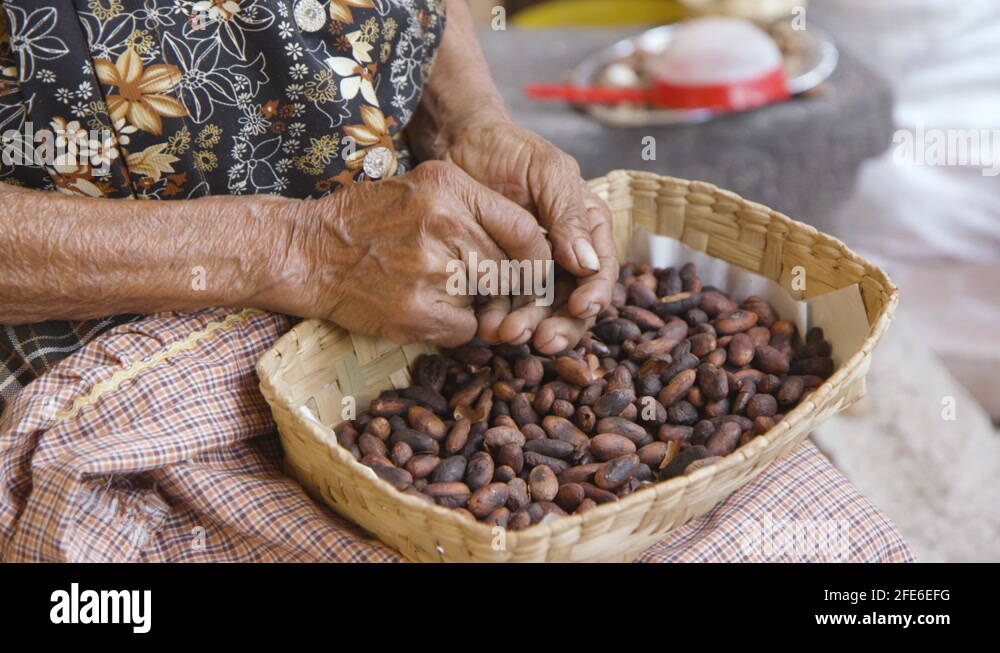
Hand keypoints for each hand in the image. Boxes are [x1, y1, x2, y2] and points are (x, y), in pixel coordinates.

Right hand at [276, 161, 550, 346]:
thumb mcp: (422, 188)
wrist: (308, 252)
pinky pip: (466, 329)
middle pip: (511, 270)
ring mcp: (431, 269)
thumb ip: (474, 208)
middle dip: (507, 288)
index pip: (524, 230)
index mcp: (450, 186)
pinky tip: (429, 311)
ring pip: (491, 301)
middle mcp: (445, 222)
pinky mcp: (417, 309)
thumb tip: (532, 245)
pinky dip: (456, 328)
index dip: (538, 260)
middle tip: (488, 291)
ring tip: (447, 295)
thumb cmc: (367, 220)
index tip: (535, 272)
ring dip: (480, 308)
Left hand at [421, 120, 618, 352]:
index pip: (601, 271)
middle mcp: (564, 255)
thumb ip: (569, 215)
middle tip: (541, 339)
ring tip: (506, 333)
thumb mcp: (548, 171)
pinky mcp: (500, 276)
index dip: (594, 295)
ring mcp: (532, 269)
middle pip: (573, 303)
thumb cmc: (510, 150)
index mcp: (587, 229)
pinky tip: (486, 326)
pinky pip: (505, 305)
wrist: (460, 144)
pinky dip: (499, 319)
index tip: (580, 309)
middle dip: (560, 325)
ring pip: (540, 311)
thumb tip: (587, 263)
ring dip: (528, 327)